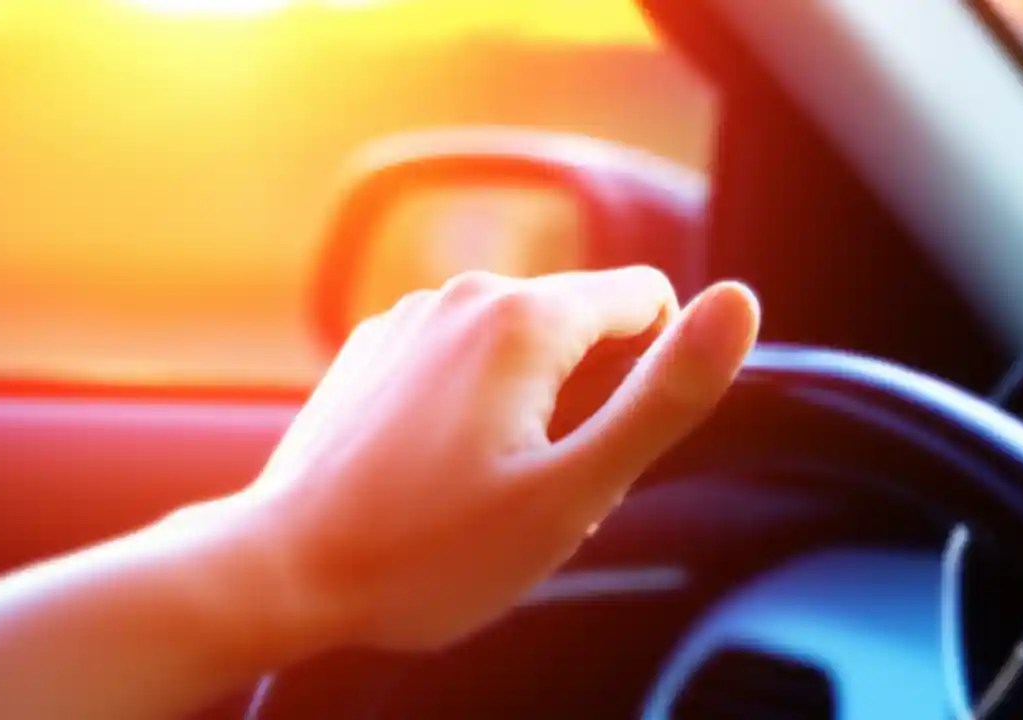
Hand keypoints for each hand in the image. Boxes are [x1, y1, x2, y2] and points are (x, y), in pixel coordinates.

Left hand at [246, 267, 758, 651]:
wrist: (283, 572)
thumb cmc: (430, 550)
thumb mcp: (572, 491)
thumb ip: (663, 398)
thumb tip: (739, 304)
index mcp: (526, 318)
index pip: (647, 298)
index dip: (651, 373)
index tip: (607, 444)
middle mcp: (466, 294)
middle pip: (583, 324)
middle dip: (588, 397)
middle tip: (542, 487)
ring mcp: (411, 317)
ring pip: (522, 344)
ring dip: (532, 404)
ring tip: (485, 487)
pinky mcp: (376, 347)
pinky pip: (463, 357)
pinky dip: (475, 404)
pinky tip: (437, 472)